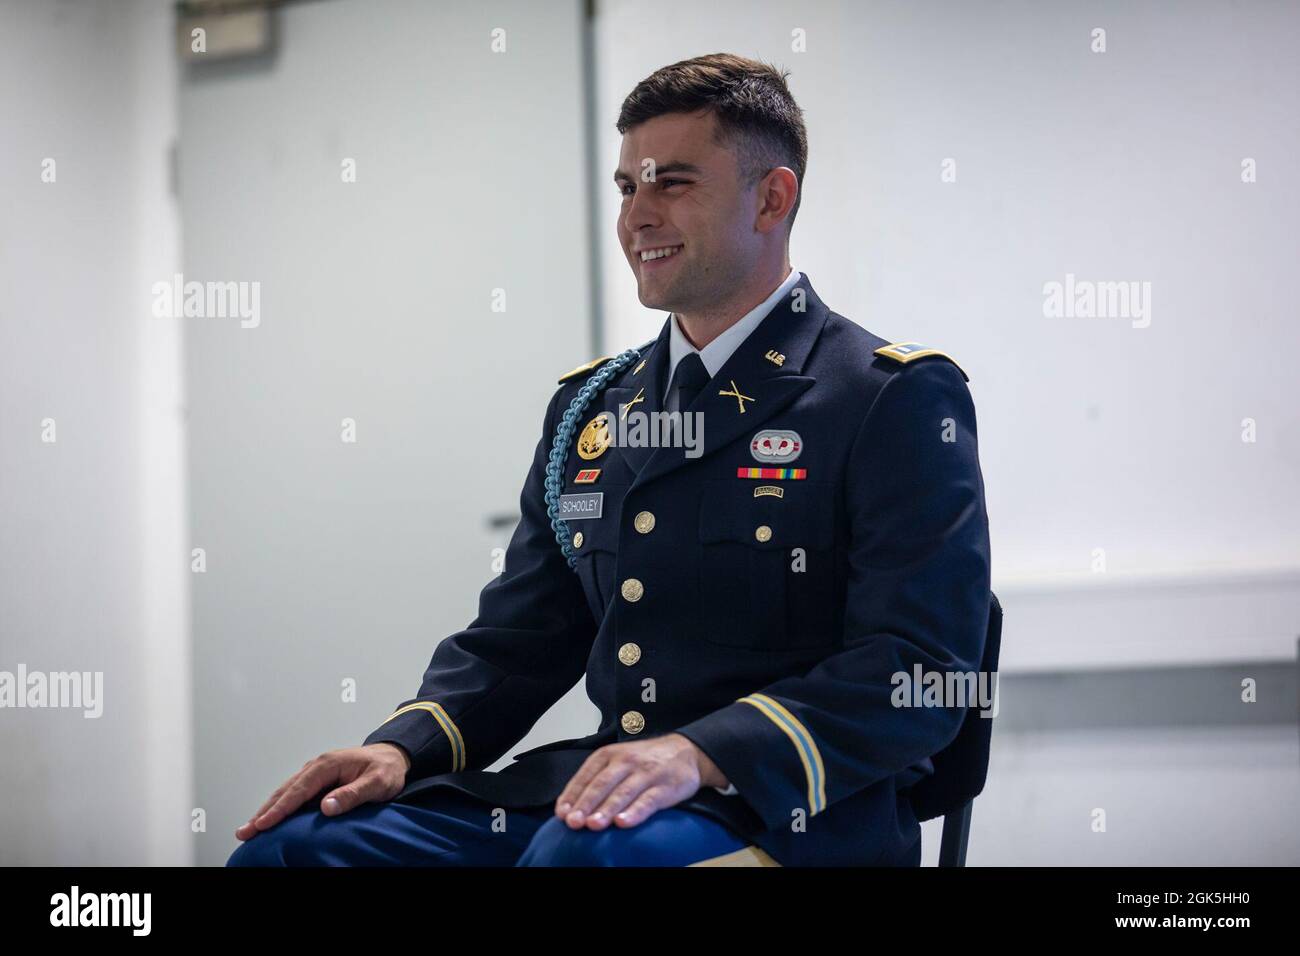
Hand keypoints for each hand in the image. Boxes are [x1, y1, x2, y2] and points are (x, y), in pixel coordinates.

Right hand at [234, 743, 411, 840]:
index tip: (263, 824)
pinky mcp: (318, 780)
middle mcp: (317, 766)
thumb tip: (326, 807)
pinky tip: (270, 819)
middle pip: (285, 791)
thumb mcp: (377, 783)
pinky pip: (294, 794)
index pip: (299, 790)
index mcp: (328, 765)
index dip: (280, 809)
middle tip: (244, 831)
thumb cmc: (387, 770)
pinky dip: (279, 806)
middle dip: (264, 812)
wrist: (394, 756)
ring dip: (267, 810)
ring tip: (249, 828)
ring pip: (286, 792)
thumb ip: (353, 794)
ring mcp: (316, 772)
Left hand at [553, 733, 727, 830]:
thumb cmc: (644, 761)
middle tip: (574, 823)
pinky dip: (635, 812)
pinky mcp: (665, 787)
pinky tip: (623, 823)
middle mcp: (626, 761)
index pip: (586, 775)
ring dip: (606, 810)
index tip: (562, 814)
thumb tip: (569, 808)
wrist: (686, 752)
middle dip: (586, 804)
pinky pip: (648, 801)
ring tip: (593, 825)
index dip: (573, 795)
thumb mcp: (617, 761)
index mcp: (609, 755)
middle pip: (602, 784)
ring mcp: (646, 774)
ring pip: (623, 793)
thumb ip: (596, 780)